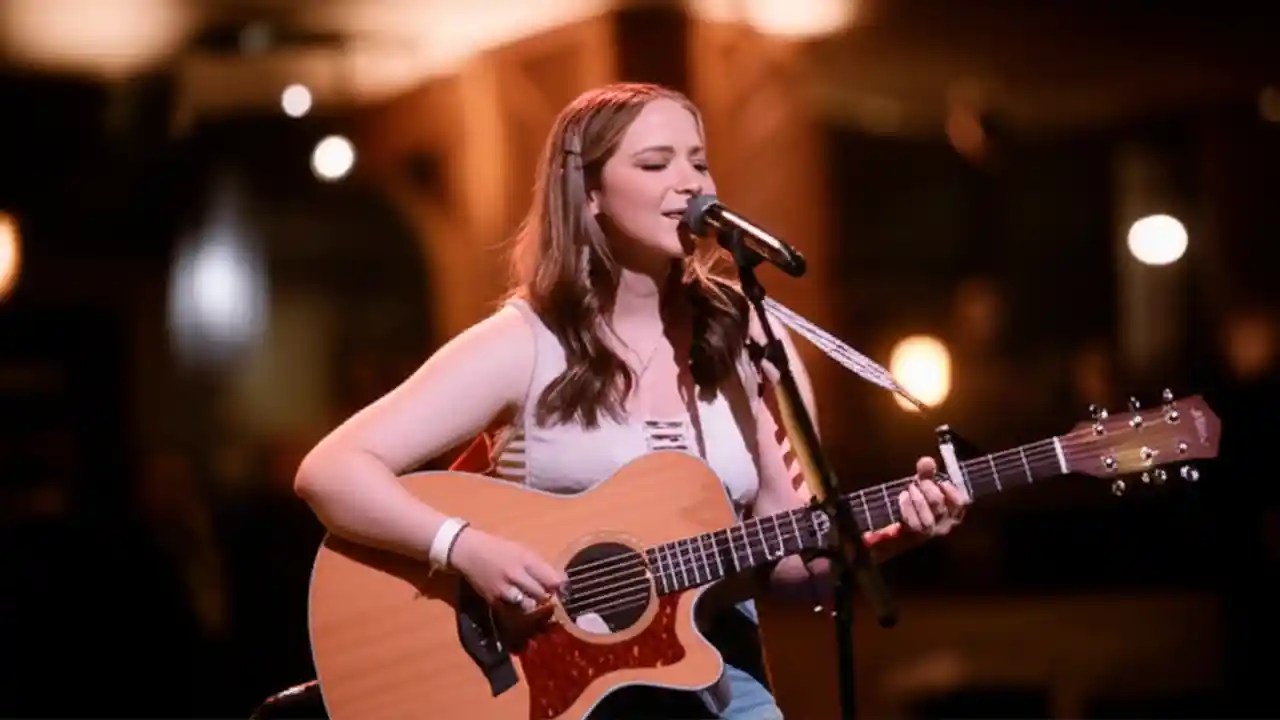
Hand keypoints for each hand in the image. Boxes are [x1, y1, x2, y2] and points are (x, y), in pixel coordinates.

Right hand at [448, 528, 565, 612]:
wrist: (467, 552)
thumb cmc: (497, 548)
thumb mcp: (521, 550)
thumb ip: (538, 565)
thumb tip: (558, 580)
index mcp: (525, 559)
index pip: (551, 578)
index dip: (560, 586)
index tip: (563, 589)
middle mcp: (516, 575)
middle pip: (542, 594)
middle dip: (547, 595)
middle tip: (548, 594)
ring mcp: (504, 589)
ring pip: (529, 605)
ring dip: (534, 603)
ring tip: (533, 598)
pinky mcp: (494, 600)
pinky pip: (513, 610)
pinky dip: (519, 608)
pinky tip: (519, 602)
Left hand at [897, 456, 969, 538]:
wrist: (903, 525)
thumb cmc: (920, 501)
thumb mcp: (925, 485)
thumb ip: (927, 472)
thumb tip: (927, 461)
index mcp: (955, 511)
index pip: (961, 502)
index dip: (951, 490)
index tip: (941, 481)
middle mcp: (946, 523)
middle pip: (939, 505)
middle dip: (927, 488)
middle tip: (918, 481)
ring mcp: (932, 532)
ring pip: (927, 518)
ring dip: (916, 499)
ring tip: (910, 488)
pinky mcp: (917, 537)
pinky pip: (914, 524)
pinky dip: (907, 508)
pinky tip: (903, 497)